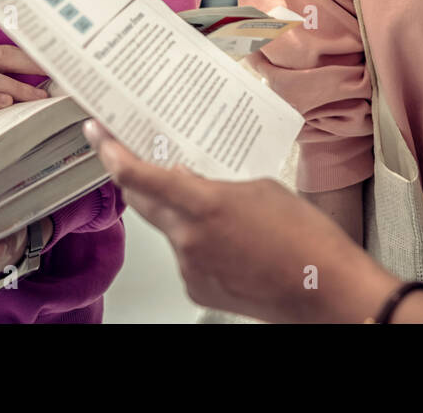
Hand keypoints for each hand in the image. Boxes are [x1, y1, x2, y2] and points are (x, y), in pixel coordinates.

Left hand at [82, 120, 422, 322]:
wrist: (324, 288)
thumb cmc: (306, 238)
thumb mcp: (264, 189)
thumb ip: (220, 183)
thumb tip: (196, 182)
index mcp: (205, 204)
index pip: (139, 177)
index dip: (111, 153)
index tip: (98, 134)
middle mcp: (189, 238)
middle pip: (144, 202)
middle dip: (138, 178)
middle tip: (138, 155)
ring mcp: (190, 267)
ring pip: (170, 230)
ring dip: (182, 214)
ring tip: (222, 210)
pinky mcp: (197, 288)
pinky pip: (186, 256)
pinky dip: (198, 243)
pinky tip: (231, 241)